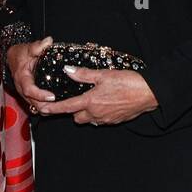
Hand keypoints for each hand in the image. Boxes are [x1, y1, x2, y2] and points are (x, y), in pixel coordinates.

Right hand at [6, 36, 55, 110]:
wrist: (13, 59)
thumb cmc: (21, 54)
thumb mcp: (29, 48)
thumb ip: (38, 45)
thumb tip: (49, 41)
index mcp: (21, 78)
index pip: (29, 90)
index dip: (40, 95)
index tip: (52, 96)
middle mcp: (22, 88)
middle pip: (33, 103)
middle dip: (47, 107)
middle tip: (61, 107)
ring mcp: (25, 94)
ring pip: (35, 107)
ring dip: (47, 110)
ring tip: (62, 109)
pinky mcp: (29, 97)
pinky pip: (37, 106)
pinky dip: (46, 109)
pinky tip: (58, 108)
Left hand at [35, 66, 157, 125]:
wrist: (148, 93)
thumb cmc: (127, 82)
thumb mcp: (103, 74)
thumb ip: (83, 74)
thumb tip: (67, 71)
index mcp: (90, 101)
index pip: (66, 107)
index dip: (52, 109)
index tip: (42, 109)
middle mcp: (96, 114)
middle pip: (76, 117)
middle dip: (73, 110)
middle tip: (76, 98)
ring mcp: (106, 119)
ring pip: (89, 119)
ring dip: (86, 112)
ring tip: (92, 99)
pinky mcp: (115, 121)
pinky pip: (101, 120)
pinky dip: (98, 113)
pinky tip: (105, 103)